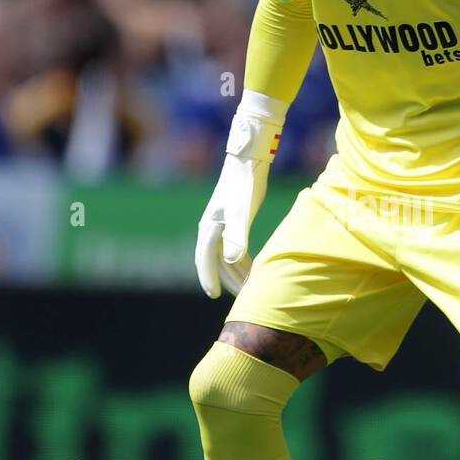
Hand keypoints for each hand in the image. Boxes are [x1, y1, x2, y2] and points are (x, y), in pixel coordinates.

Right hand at [195, 92, 286, 299]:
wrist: (250, 159)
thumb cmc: (244, 184)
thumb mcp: (241, 212)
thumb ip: (236, 237)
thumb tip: (229, 261)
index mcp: (210, 226)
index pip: (204, 258)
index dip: (208, 277)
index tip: (213, 295)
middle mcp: (213, 227)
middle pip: (216, 260)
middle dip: (227, 280)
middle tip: (239, 299)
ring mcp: (224, 224)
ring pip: (228, 255)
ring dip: (237, 272)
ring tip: (250, 288)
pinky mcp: (236, 220)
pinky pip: (236, 247)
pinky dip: (244, 260)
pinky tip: (255, 269)